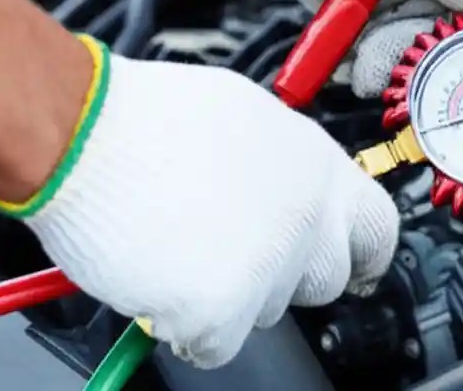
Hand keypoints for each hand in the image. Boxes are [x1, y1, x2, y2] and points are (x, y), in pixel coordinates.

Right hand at [12, 49, 397, 368]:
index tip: (357, 268)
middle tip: (230, 249)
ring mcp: (271, 262)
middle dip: (282, 277)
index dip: (363, 254)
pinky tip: (160, 276)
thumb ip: (278, 167)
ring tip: (179, 241)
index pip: (378, 227)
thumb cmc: (142, 119)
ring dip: (230, 294)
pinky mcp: (225, 303)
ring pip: (268, 311)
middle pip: (324, 280)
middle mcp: (306, 214)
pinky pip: (216, 344)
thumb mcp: (242, 119)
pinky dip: (185, 326)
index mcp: (315, 164)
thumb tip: (282, 195)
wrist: (84, 132)